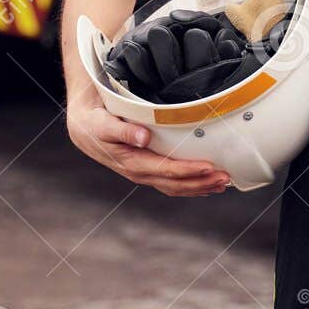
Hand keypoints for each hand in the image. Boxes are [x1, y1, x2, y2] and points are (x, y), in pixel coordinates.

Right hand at [66, 82, 231, 196]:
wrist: (83, 126)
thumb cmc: (93, 122)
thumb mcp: (102, 123)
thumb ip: (122, 131)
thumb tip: (143, 137)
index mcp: (132, 162)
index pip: (166, 170)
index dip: (188, 170)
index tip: (208, 166)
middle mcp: (140, 172)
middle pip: (175, 183)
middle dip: (201, 182)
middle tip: (226, 177)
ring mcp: (145, 173)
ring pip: (176, 186)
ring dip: (200, 186)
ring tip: (224, 183)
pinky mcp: (148, 168)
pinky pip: (172, 181)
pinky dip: (191, 183)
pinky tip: (206, 182)